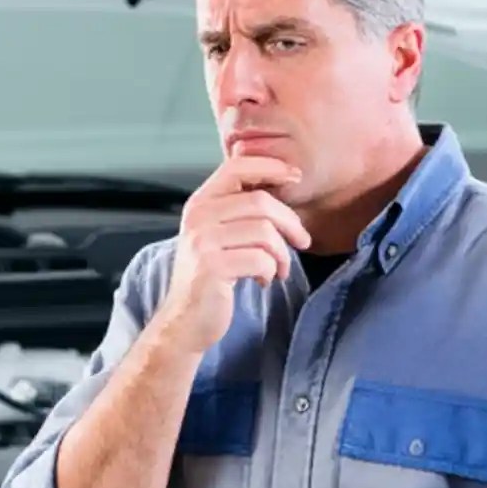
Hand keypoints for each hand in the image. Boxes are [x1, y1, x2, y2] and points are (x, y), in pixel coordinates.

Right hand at [158, 155, 310, 348]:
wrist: (185, 320)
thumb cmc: (210, 277)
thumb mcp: (218, 234)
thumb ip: (238, 209)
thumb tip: (283, 181)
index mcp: (200, 203)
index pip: (237, 166)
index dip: (271, 167)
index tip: (295, 177)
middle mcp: (197, 217)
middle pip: (260, 202)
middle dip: (290, 223)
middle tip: (302, 241)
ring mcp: (202, 241)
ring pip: (265, 232)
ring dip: (282, 254)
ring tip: (279, 269)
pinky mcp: (212, 267)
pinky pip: (261, 260)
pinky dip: (271, 271)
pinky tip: (263, 281)